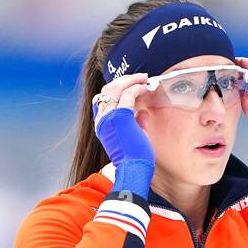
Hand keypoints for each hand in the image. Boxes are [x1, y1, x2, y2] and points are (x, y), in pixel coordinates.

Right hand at [92, 73, 153, 194]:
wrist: (133, 170)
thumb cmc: (134, 160)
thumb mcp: (133, 138)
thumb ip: (136, 124)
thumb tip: (142, 113)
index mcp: (102, 125)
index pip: (102, 99)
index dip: (116, 89)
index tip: (131, 85)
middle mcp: (102, 119)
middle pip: (107, 90)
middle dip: (124, 80)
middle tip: (140, 77)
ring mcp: (109, 117)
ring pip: (116, 88)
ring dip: (131, 80)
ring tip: (144, 78)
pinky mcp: (120, 117)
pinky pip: (128, 95)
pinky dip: (137, 88)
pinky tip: (145, 87)